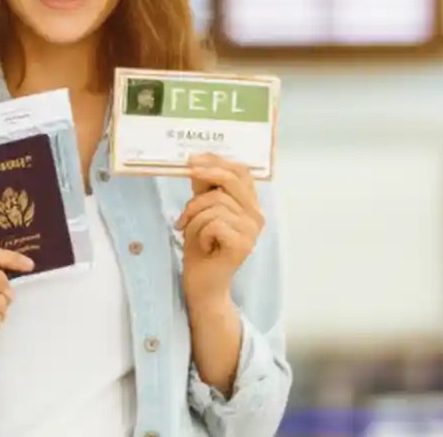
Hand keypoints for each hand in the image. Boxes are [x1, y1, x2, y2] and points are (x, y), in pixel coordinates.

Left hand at [176, 153, 263, 307]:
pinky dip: (199, 233)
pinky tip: (203, 246)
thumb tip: (196, 162)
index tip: (192, 159)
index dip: (217, 161)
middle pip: (230, 181)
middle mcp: (256, 215)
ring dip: (194, 217)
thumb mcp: (200, 210)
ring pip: (216, 203)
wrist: (202, 283)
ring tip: (192, 233)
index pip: (241, 172)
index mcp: (249, 204)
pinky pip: (214, 223)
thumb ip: (204, 188)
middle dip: (203, 178)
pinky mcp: (243, 245)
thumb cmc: (201, 247)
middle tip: (186, 175)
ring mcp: (252, 231)